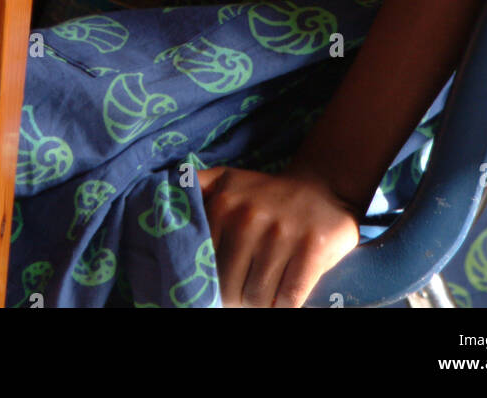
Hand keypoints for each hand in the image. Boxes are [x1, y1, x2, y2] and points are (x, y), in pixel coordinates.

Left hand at [197, 165, 360, 307]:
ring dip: (261, 303)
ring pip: (257, 298)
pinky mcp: (312, 249)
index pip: (204, 266)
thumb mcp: (228, 180)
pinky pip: (288, 300)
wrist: (324, 187)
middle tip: (245, 290)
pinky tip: (283, 296)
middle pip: (229, 287)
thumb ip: (196, 188)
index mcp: (223, 202)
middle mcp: (249, 216)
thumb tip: (163, 201)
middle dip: (236, 297)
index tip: (222, 281)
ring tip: (265, 290)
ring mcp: (282, 233)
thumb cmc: (268, 195)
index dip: (212, 283)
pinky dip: (283, 307)